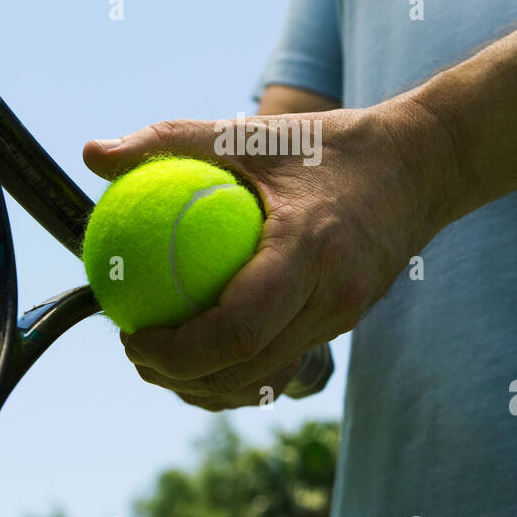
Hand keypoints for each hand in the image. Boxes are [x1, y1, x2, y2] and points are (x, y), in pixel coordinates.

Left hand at [83, 94, 454, 409]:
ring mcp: (345, 318)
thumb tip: (94, 155)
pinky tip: (205, 354)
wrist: (421, 165)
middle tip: (134, 348)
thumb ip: (171, 139)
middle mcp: (334, 295)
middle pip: (247, 368)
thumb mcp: (251, 131)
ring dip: (207, 385)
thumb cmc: (329, 144)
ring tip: (160, 359)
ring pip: (265, 380)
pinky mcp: (347, 325)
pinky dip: (240, 372)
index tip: (132, 334)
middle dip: (179, 377)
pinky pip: (283, 366)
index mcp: (310, 248)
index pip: (240, 328)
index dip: (178, 351)